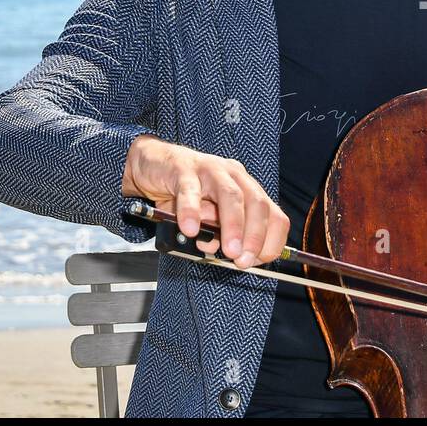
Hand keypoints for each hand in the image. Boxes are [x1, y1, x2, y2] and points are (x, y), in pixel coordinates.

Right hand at [121, 136, 289, 268]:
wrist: (153, 164)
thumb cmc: (185, 193)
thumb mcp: (207, 217)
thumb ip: (218, 234)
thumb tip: (225, 254)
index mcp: (246, 189)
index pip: (273, 214)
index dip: (270, 240)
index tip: (258, 261)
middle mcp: (234, 176)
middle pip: (257, 203)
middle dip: (255, 235)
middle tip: (244, 260)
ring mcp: (210, 170)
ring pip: (230, 195)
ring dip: (233, 225)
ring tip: (229, 250)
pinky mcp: (183, 170)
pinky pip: (190, 191)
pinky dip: (192, 212)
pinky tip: (190, 229)